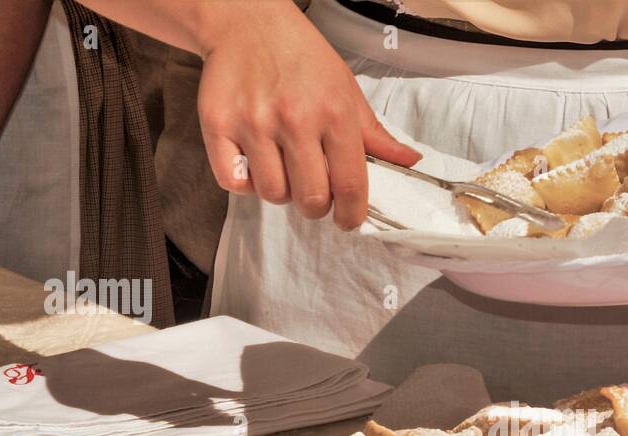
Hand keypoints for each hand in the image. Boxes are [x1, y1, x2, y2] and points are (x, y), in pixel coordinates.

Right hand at [194, 2, 419, 228]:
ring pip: (273, 193)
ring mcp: (253, 122)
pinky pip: (234, 182)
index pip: (349, 185)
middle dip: (315, 206)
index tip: (347, 221)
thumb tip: (409, 161)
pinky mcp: (218, 124)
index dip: (351, 214)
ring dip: (281, 191)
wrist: (246, 21)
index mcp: (334, 112)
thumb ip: (375, 134)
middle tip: (313, 192)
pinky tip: (255, 164)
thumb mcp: (346, 89)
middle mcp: (294, 118)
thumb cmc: (301, 58)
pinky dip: (246, 183)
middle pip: (310, 197)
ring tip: (283, 169)